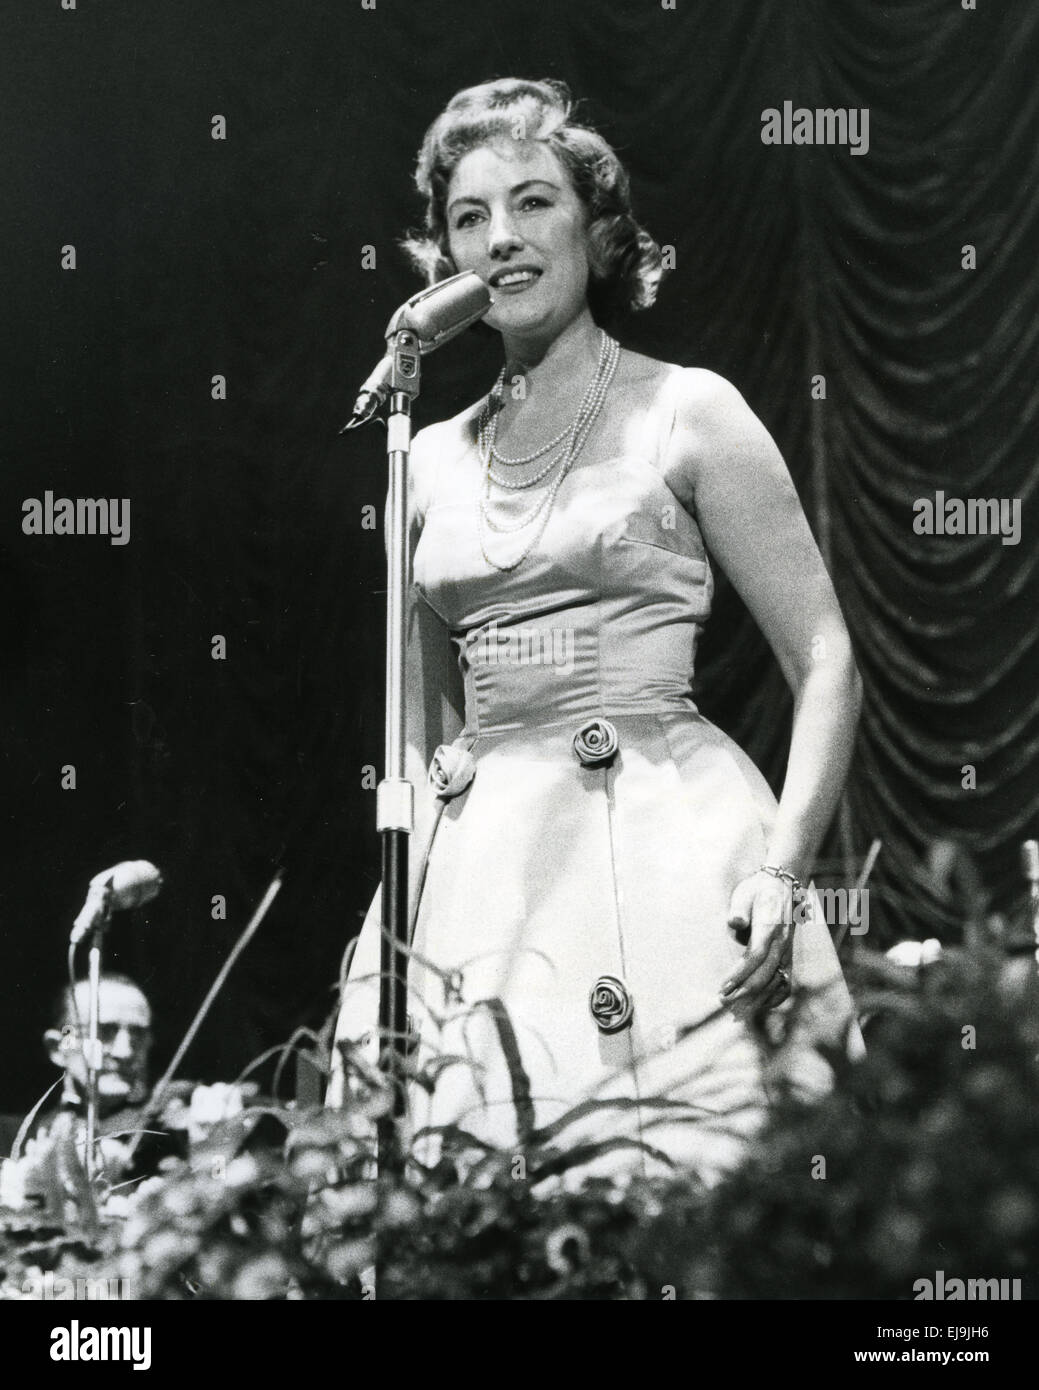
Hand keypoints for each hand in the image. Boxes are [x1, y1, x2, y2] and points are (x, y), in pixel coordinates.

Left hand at [721, 870, 795, 1013]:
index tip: (724, 986)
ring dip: (758, 997)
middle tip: (724, 1000)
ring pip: (777, 981)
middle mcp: (781, 941)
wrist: (783, 884)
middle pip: (766, 973)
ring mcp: (787, 950)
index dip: (740, 974)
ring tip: (738, 1008)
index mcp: (769, 926)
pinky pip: (787, 981)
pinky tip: (761, 1005)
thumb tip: (735, 922)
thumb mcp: (744, 892)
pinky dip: (776, 997)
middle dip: (745, 990)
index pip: (755, 956)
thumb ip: (739, 909)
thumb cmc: (757, 890)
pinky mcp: (789, 955)